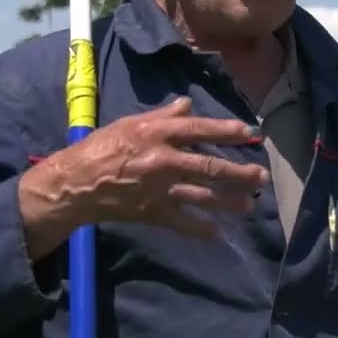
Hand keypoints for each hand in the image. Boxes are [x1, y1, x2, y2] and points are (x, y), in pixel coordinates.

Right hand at [31, 96, 268, 238]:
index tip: (248, 133)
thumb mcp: (130, 123)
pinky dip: (202, 229)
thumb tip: (188, 105)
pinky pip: (184, 223)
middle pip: (210, 166)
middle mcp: (164, 160)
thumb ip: (163, 115)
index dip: (226, 131)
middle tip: (261, 177)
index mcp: (158, 133)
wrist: (76, 183)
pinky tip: (219, 232)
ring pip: (204, 196)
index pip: (199, 129)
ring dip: (230, 202)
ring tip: (249, 206)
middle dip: (239, 173)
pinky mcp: (154, 212)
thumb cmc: (102, 147)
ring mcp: (160, 189)